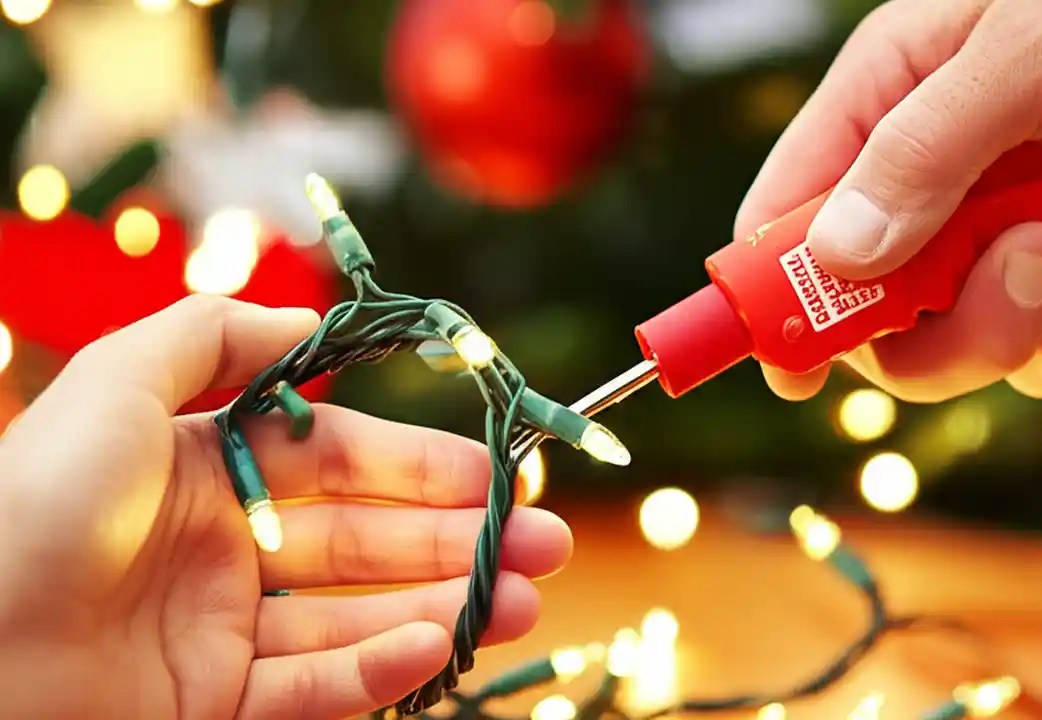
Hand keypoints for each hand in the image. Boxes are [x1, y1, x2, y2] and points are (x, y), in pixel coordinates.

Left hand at [0, 296, 571, 718]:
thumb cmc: (28, 506)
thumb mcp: (112, 386)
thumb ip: (209, 334)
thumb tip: (305, 321)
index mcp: (206, 472)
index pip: (339, 464)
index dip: (418, 468)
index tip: (493, 476)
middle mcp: (224, 550)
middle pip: (366, 545)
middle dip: (459, 542)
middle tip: (545, 546)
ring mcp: (220, 637)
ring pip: (356, 621)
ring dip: (444, 609)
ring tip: (523, 602)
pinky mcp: (211, 711)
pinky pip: (312, 692)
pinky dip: (377, 673)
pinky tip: (435, 647)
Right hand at [738, 0, 1041, 401]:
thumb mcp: (1026, 51)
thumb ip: (923, 152)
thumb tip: (838, 258)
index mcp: (885, 113)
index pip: (784, 218)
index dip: (768, 295)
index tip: (780, 363)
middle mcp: (930, 192)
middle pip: (868, 321)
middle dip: (923, 329)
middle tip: (985, 276)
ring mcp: (1002, 247)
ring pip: (961, 355)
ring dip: (1017, 321)